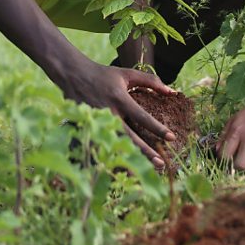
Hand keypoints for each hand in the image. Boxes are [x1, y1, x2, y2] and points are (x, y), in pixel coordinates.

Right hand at [58, 60, 175, 168]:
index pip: (142, 117)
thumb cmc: (103, 75)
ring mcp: (97, 122)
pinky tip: (123, 168)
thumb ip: (150, 81)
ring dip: (130, 158)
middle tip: (161, 163)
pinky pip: (102, 146)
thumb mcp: (127, 74)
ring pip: (116, 145)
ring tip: (144, 170)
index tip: (172, 138)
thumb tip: (172, 91)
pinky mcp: (88, 128)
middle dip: (146, 152)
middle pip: (130, 137)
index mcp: (120, 99)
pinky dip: (112, 157)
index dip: (157, 128)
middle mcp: (109, 113)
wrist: (73, 75)